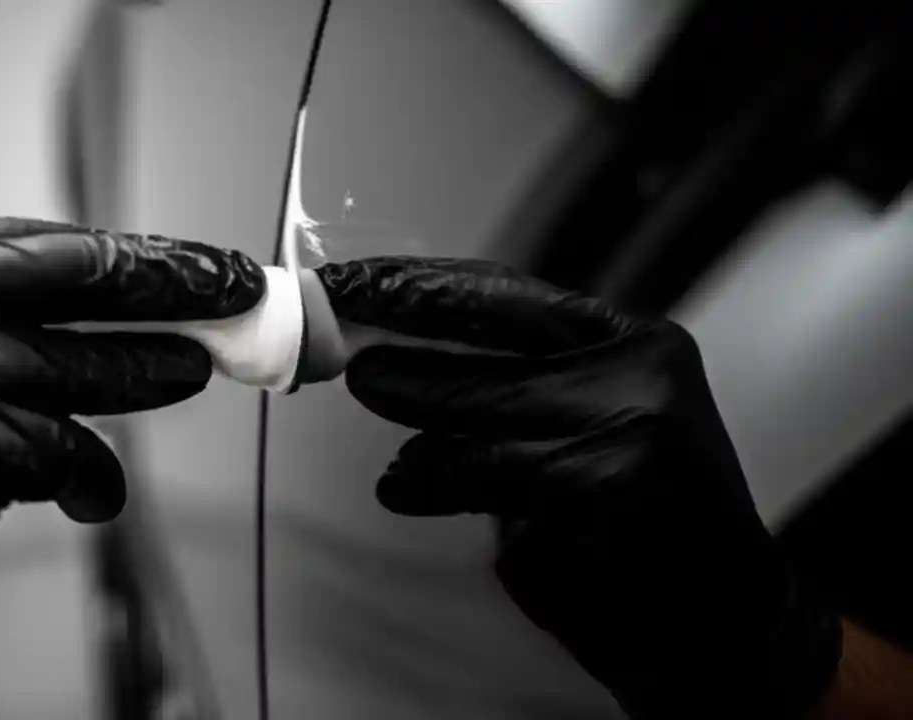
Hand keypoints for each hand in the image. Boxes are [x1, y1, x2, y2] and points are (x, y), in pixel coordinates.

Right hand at [0, 218, 263, 717]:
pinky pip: (57, 456)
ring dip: (145, 384)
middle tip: (229, 297)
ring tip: (184, 378)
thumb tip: (81, 335)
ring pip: (76, 375)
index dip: (122, 252)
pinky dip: (87, 481)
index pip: (23, 244)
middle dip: (168, 289)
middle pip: (69, 283)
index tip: (187, 262)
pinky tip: (84, 494)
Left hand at [318, 256, 840, 718]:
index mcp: (636, 341)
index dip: (422, 289)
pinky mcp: (606, 514)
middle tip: (357, 377)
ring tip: (394, 473)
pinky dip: (445, 499)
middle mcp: (639, 382)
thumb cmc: (655, 510)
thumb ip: (521, 382)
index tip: (361, 286)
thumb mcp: (604, 414)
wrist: (726, 612)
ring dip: (423, 456)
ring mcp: (626, 448)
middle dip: (410, 377)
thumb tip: (407, 368)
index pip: (509, 296)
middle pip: (492, 372)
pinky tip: (413, 495)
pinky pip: (498, 507)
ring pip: (487, 443)